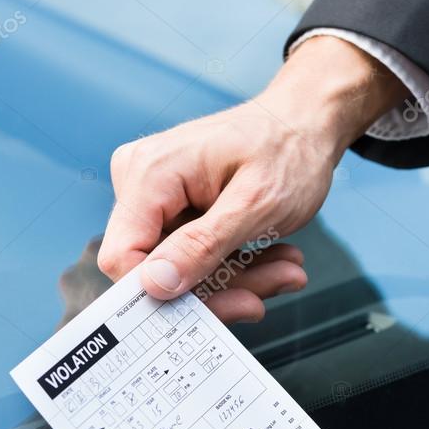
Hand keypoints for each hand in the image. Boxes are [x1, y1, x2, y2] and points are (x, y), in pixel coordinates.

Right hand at [98, 36, 406, 322]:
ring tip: (286, 270)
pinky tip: (272, 260)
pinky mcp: (170, 209)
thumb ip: (203, 245)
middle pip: (155, 269)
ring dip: (235, 280)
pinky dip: (234, 267)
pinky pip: (190, 257)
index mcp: (150, 172)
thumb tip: (154, 284)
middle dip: (217, 288)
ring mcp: (153, 196)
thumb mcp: (256, 204)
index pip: (124, 257)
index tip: (226, 307)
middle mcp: (139, 181)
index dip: (166, 295)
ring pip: (177, 270)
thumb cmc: (288, 149)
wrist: (304, 121)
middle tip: (271, 290)